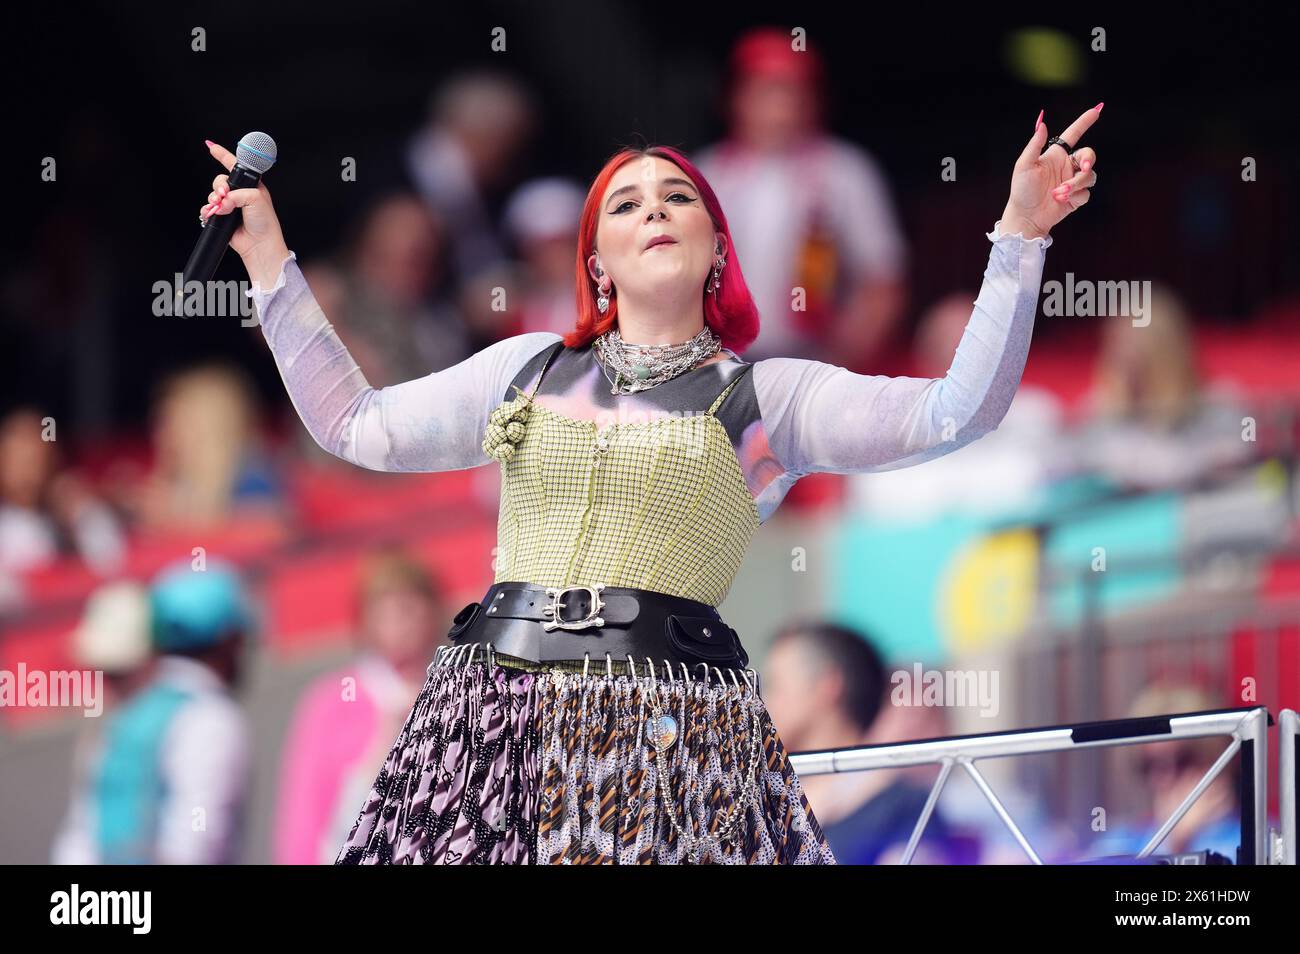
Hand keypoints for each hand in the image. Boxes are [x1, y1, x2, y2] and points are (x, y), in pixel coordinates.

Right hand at [201, 140, 288, 275]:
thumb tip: (221, 200)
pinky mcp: (223, 218)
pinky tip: (211, 214)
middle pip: (220, 181)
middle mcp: (240, 195)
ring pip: (213, 195)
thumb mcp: (255, 199)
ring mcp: (231, 206)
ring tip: (220, 208)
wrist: (260, 245)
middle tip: (223, 197)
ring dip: (213, 200)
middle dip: (218, 187)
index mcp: (251, 186)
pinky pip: (208, 209)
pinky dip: (207, 211)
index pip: (235, 166)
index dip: (222, 155)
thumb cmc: (264, 222)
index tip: (210, 146)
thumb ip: (236, 193)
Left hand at [1000, 104, 1102, 238]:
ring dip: (1076, 184)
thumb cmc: (1022, 190)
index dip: (1085, 122)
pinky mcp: (1076, 197)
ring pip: (1089, 175)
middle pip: (1089, 155)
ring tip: (1058, 193)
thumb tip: (1042, 124)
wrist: (1025, 216)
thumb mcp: (1024, 165)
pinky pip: (1085, 193)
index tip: (1097, 110)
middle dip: (1088, 160)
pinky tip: (1061, 201)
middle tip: (1081, 168)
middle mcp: (1066, 166)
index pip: (1073, 134)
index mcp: (1056, 155)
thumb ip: (1034, 145)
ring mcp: (1072, 181)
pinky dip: (1075, 196)